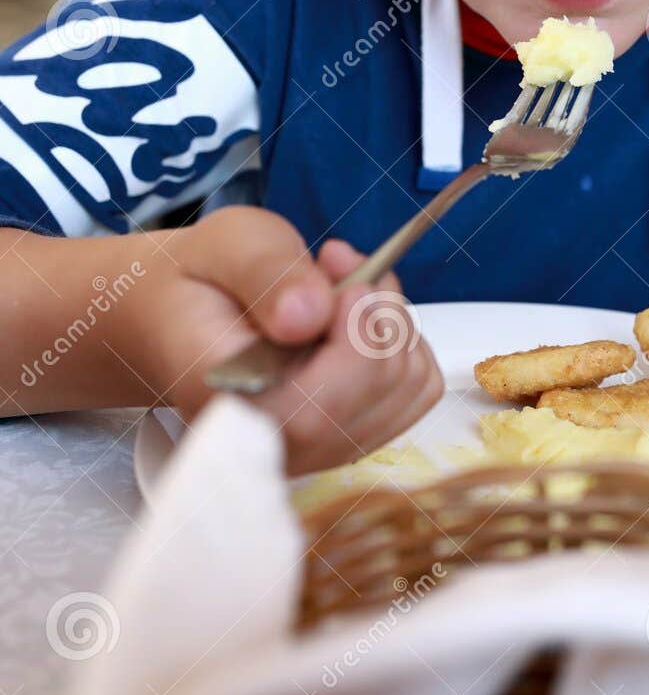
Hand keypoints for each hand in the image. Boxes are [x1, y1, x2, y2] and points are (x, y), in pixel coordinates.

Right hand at [126, 207, 443, 475]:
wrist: (185, 316)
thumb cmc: (202, 280)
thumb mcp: (224, 245)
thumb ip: (264, 273)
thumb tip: (308, 316)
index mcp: (226, 403)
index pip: (313, 412)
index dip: (355, 348)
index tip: (349, 285)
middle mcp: (274, 443)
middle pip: (373, 396)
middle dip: (378, 314)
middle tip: (337, 260)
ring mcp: (318, 448)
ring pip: (405, 389)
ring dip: (392, 320)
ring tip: (340, 283)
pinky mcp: (352, 435)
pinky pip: (417, 391)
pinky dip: (404, 339)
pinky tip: (358, 316)